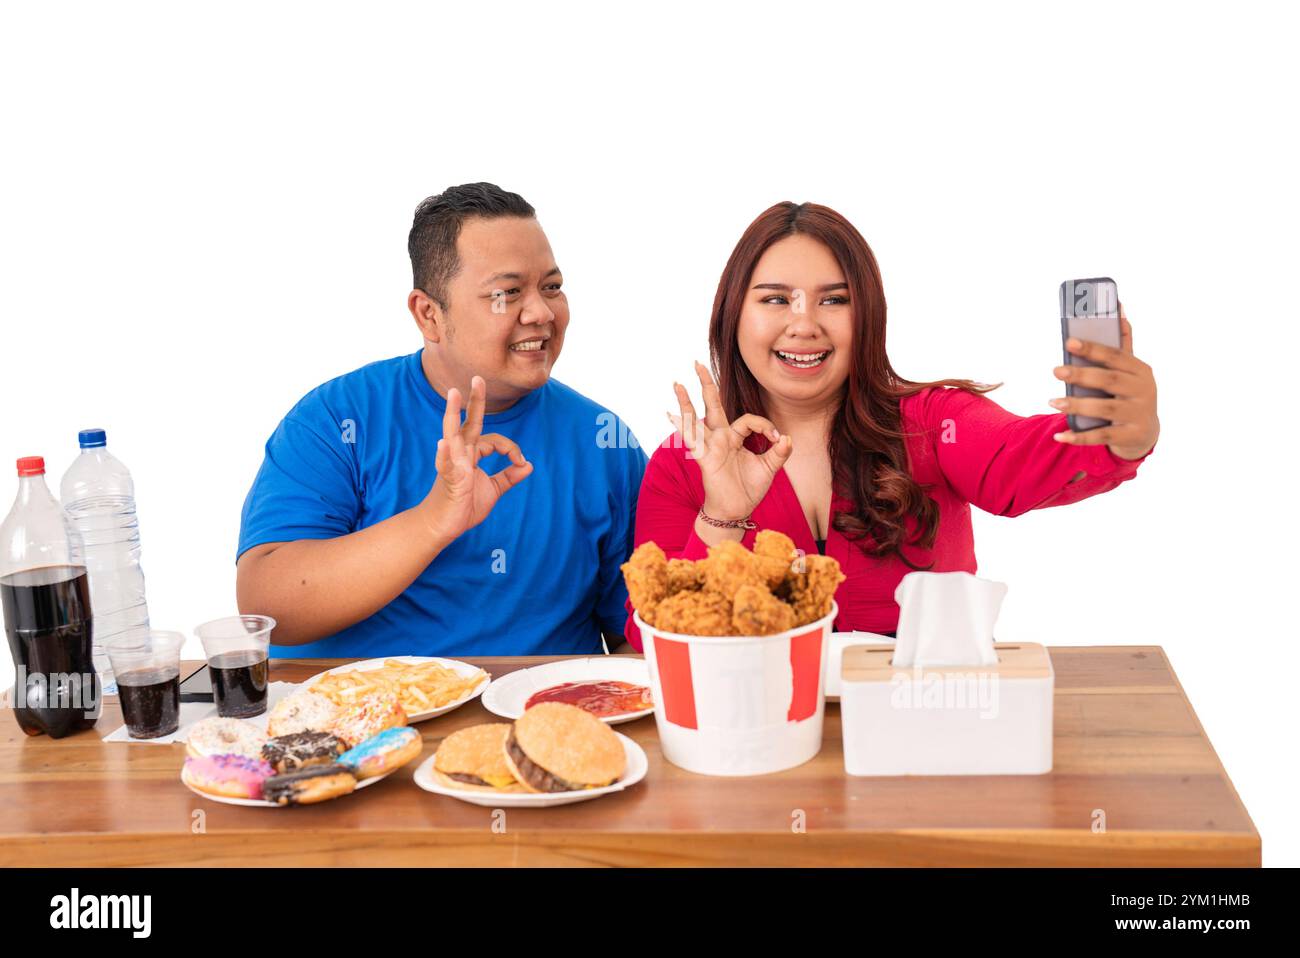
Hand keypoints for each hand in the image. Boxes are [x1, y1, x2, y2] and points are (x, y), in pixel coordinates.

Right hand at [419, 375, 532, 542]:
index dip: (511, 448)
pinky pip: (446, 464)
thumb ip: (509, 476)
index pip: (494, 440)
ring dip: (453, 414)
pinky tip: (443, 443)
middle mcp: (461, 455)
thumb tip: (529, 465)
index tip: (520, 462)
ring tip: (454, 394)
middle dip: (474, 401)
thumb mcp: (493, 490)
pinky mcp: (448, 480)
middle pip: (468, 423)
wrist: (443, 526)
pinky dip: (445, 454)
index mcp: (472, 455)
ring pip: (453, 434)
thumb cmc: (464, 506)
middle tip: (478, 378)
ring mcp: (452, 465)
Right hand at [667, 361, 792, 519]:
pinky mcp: (706, 458)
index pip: (749, 420)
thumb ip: (779, 452)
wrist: (737, 510)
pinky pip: (693, 440)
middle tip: (697, 363)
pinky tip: (670, 415)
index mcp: (734, 438)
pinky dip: (682, 427)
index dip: (765, 425)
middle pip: (713, 405)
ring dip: (687, 401)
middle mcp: (719, 438)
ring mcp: (710, 447)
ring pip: (697, 419)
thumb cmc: (749, 489)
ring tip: (677, 383)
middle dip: (706, 384)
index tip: (778, 438)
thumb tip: (787, 438)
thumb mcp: (769, 467)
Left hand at [1049, 305, 1159, 459]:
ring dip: (1077, 405)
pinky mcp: (1130, 435)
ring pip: (1104, 408)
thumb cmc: (1129, 392)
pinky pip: (1101, 436)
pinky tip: (1060, 436)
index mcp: (1140, 370)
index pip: (1116, 356)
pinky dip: (1079, 436)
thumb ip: (1122, 344)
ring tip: (1052, 401)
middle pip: (1109, 380)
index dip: (1093, 348)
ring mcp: (1138, 414)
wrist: (1145, 431)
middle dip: (1081, 374)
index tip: (1068, 342)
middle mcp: (1143, 391)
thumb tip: (1119, 308)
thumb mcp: (1129, 370)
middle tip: (1055, 370)